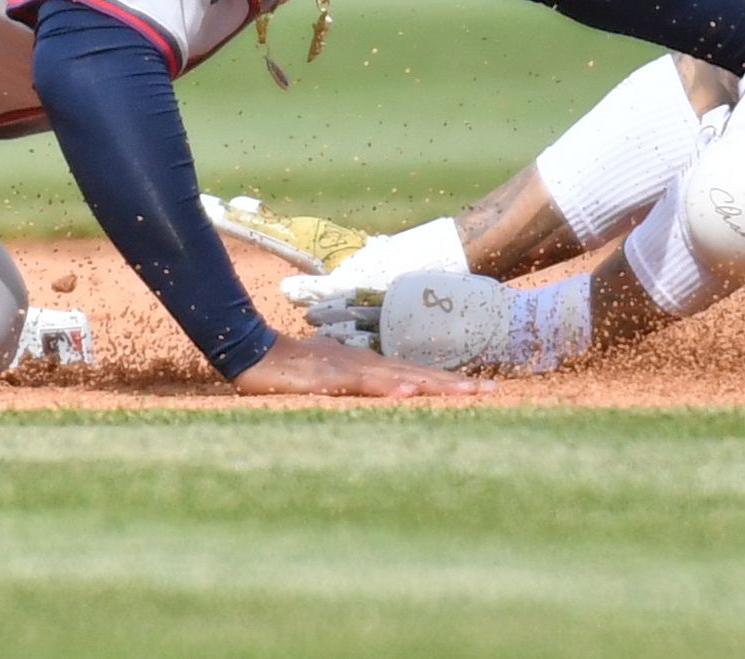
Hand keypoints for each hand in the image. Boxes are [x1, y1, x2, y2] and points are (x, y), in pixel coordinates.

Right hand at [228, 332, 492, 397]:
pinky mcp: (331, 375)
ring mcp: (350, 368)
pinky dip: (388, 387)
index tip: (479, 388)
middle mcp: (367, 365)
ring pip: (400, 377)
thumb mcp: (329, 377)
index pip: (415, 374)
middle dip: (454, 384)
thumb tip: (376, 389)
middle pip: (418, 374)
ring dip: (433, 385)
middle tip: (491, 392)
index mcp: (369, 367)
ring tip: (465, 392)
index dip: (446, 381)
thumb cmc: (290, 366)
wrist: (253, 351)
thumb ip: (352, 382)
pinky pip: (365, 383)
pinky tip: (408, 393)